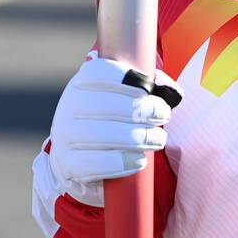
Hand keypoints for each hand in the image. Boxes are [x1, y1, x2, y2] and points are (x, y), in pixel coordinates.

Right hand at [44, 55, 182, 206]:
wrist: (76, 158)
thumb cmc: (110, 120)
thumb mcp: (125, 97)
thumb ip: (150, 87)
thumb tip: (173, 92)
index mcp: (81, 83)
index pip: (103, 72)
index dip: (131, 79)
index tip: (150, 89)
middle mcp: (68, 106)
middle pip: (112, 105)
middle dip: (146, 110)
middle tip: (164, 116)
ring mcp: (65, 135)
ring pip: (107, 135)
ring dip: (141, 137)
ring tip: (158, 139)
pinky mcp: (68, 164)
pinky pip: (99, 163)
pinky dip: (124, 162)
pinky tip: (139, 160)